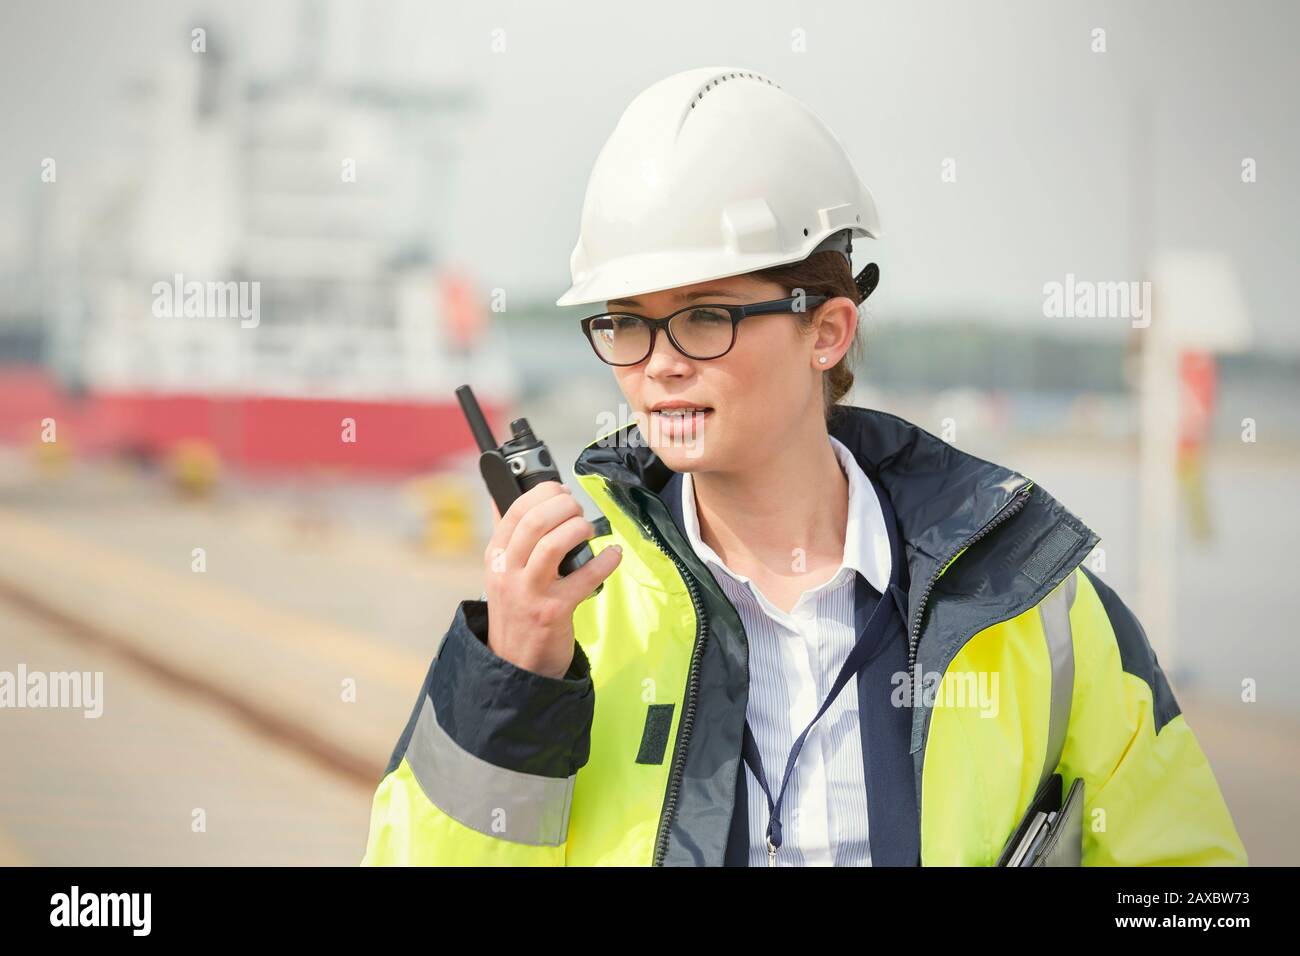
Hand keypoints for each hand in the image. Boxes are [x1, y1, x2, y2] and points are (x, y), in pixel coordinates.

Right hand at [483, 481, 621, 678]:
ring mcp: (530, 591)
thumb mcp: (500, 572)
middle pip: (534, 522)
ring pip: (553, 544)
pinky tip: (614, 555)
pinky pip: (584, 578)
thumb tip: (504, 497)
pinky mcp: (554, 610)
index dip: (542, 492)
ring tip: (588, 529)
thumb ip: (505, 537)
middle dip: (563, 505)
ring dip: (578, 528)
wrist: (516, 663)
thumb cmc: (515, 612)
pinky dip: (604, 561)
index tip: (560, 490)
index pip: (514, 510)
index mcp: (496, 556)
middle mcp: (509, 571)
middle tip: (577, 510)